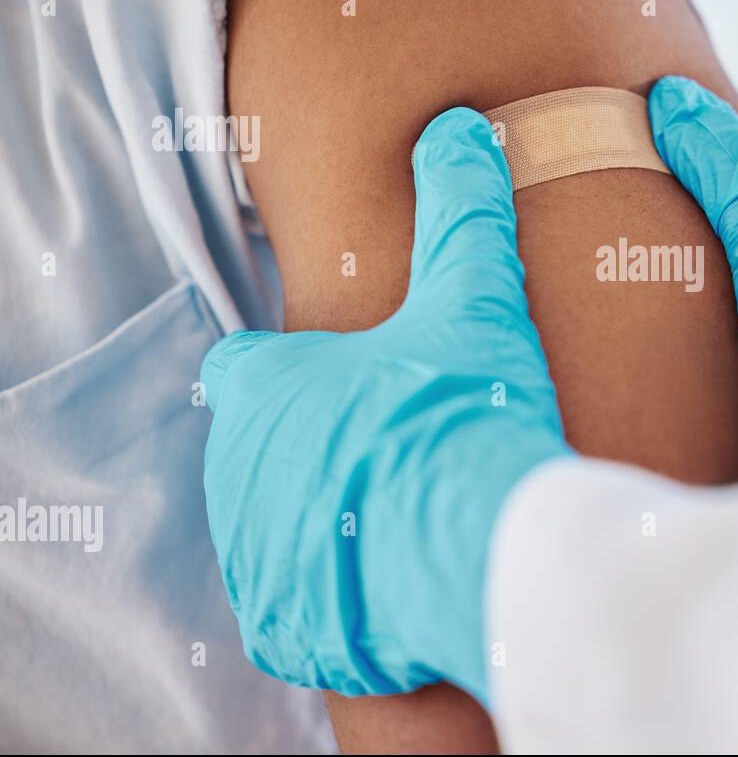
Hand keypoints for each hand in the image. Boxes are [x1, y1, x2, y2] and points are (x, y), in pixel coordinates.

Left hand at [200, 107, 568, 701]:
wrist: (479, 548)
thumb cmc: (462, 413)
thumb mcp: (471, 301)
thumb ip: (460, 212)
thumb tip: (460, 127)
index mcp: (265, 391)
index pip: (252, 369)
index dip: (301, 374)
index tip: (356, 387)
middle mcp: (238, 473)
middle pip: (269, 454)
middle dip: (320, 454)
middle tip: (401, 456)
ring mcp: (255, 557)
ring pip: (282, 529)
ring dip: (330, 525)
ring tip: (408, 521)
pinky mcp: (284, 628)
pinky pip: (301, 608)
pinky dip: (339, 599)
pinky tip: (400, 582)